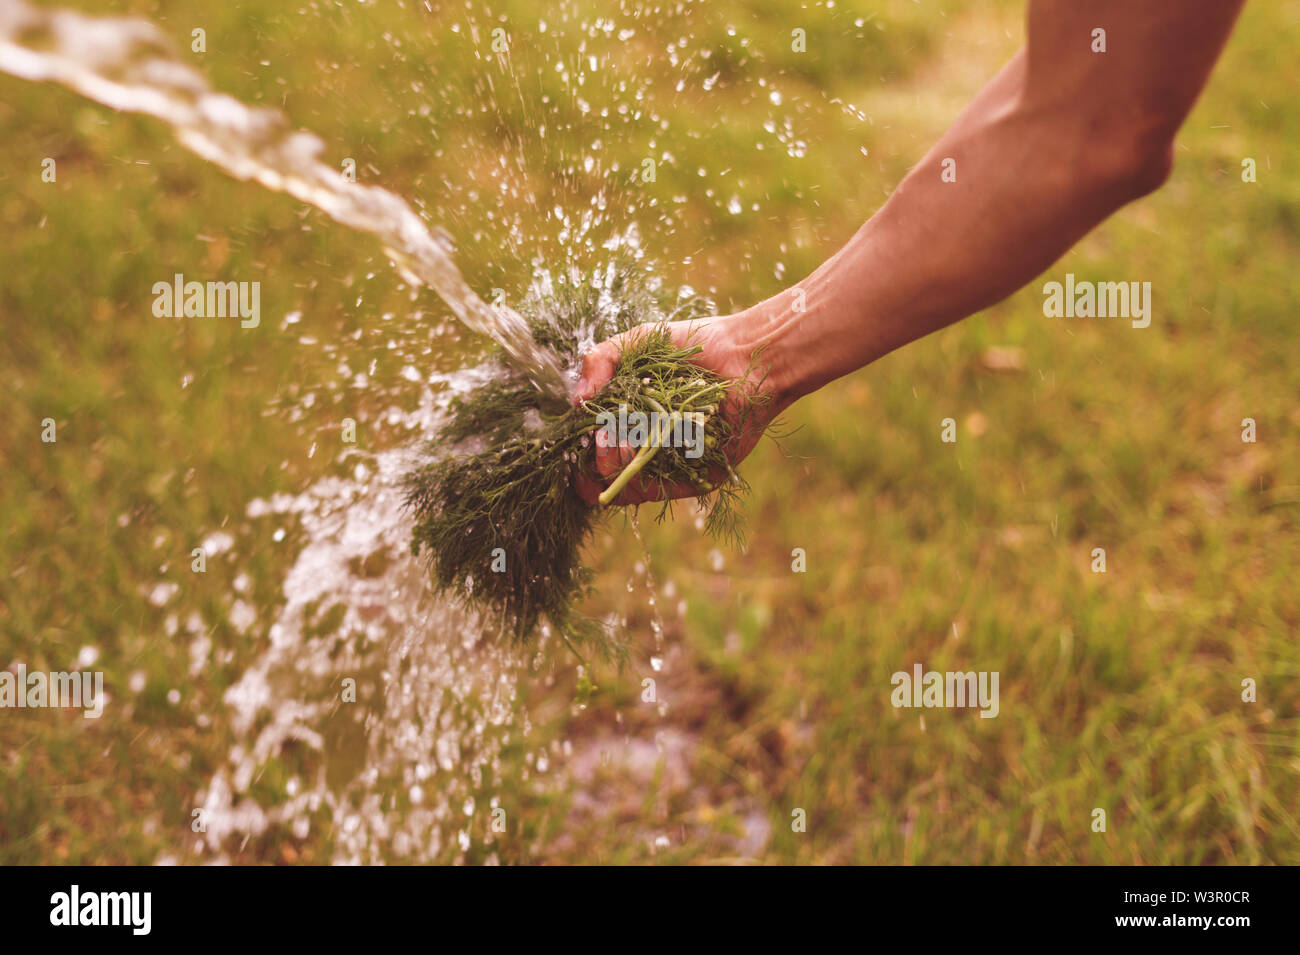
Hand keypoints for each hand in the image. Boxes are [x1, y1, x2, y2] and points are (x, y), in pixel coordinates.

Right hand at [571, 311, 785, 506]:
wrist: (749, 357)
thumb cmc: (696, 345)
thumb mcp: (638, 343)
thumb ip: (599, 360)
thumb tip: (577, 401)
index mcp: (633, 420)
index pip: (595, 448)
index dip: (578, 454)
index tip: (570, 449)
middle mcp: (650, 446)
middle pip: (606, 471)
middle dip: (595, 459)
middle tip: (599, 439)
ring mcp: (672, 464)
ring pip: (628, 484)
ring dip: (614, 467)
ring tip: (617, 442)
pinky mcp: (696, 478)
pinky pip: (659, 491)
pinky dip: (639, 480)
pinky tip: (632, 456)